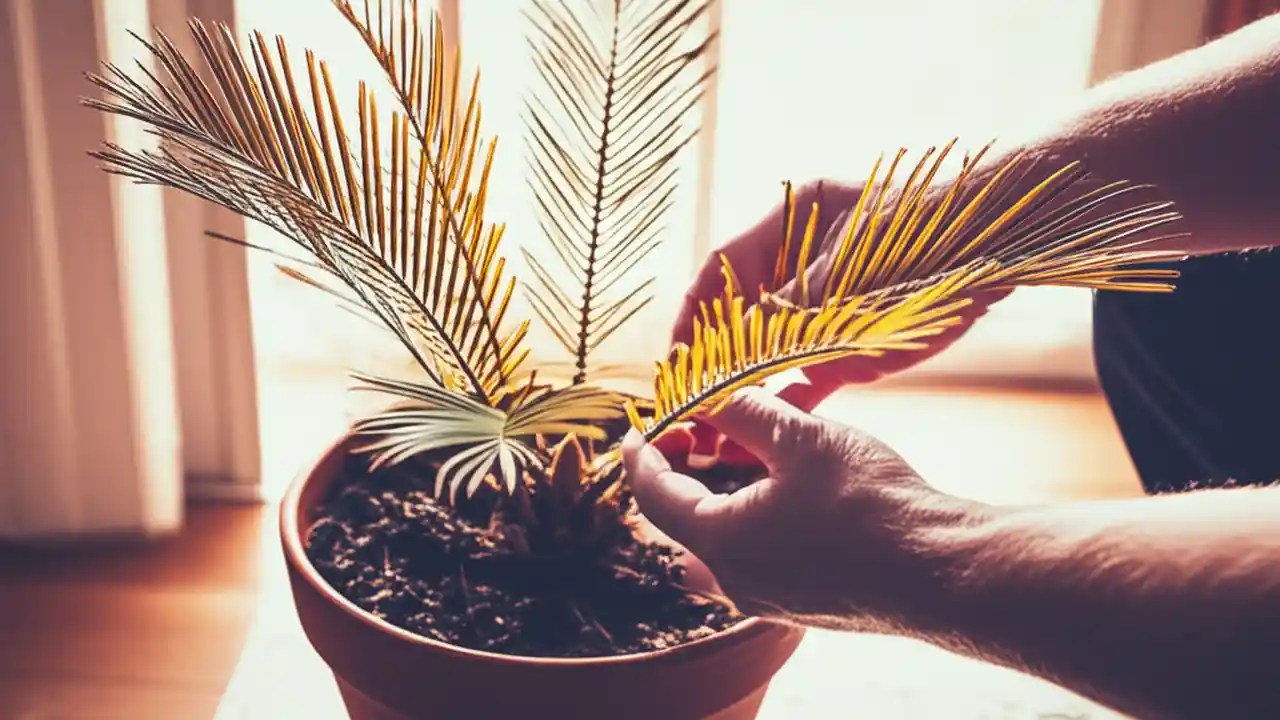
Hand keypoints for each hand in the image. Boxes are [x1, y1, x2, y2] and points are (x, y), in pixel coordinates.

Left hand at [625, 387, 980, 629]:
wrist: (943, 570)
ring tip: (754, 449)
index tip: (640, 425)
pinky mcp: (801, 604)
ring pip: (722, 539)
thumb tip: (708, 392)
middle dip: (687, 469)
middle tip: (706, 428)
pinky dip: (755, 518)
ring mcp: (767, 599)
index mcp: (719, 541)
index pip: (653, 495)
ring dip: (725, 493)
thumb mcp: (801, 438)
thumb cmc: (870, 503)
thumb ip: (743, 412)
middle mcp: (733, 581)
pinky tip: (791, 486)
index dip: (642, 453)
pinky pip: (756, 557)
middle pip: (684, 519)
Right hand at [664, 180, 1008, 467]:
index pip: (722, 271)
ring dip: (744, 383)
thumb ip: (794, 304)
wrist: (999, 241)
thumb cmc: (926, 230)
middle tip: (690, 398)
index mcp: (790, 223)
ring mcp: (825, 304)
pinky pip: (809, 373)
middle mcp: (798, 266)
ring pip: (768, 349)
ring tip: (717, 420)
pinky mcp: (854, 341)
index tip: (677, 355)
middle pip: (738, 315)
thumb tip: (737, 344)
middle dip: (712, 357)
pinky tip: (764, 422)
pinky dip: (788, 396)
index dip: (694, 314)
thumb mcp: (851, 264)